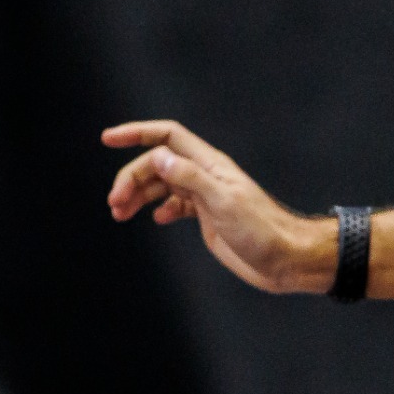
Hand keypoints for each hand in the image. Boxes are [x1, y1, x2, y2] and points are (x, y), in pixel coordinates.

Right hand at [103, 120, 334, 293]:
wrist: (287, 260)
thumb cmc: (263, 231)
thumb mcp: (224, 203)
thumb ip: (192, 179)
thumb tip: (159, 158)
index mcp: (211, 165)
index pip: (168, 137)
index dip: (138, 133)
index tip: (107, 139)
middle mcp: (207, 176)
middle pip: (157, 164)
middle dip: (131, 178)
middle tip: (115, 204)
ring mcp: (207, 197)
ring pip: (162, 185)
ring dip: (139, 196)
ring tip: (120, 214)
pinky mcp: (208, 217)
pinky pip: (175, 205)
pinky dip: (159, 209)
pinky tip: (156, 219)